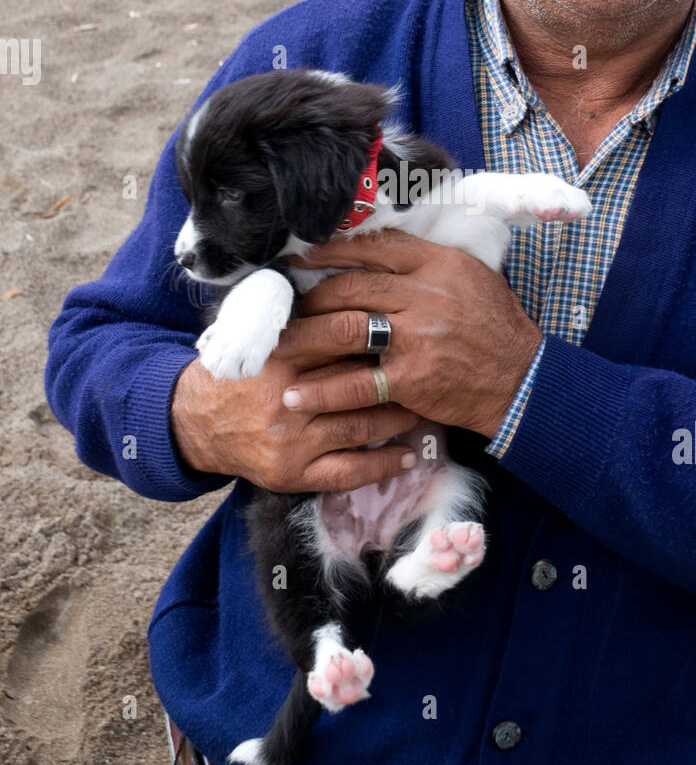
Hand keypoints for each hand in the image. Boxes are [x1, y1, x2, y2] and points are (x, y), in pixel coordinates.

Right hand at [170, 338, 421, 492]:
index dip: (377, 325)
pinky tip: (409, 455)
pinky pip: (348, 472)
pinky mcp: (292, 473)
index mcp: (277, 354)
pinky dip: (383, 464)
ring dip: (400, 417)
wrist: (194, 422)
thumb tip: (359, 291)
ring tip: (426, 405)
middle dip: (397, 372)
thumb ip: (303, 318)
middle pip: (355, 381)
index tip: (408, 320)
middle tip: (432, 363)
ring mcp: (290, 440)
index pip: (337, 332)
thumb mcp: (262, 337)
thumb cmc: (240, 370)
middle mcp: (284, 397)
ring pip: (361, 426)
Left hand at [286, 228, 542, 439]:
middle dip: (315, 294)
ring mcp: (417, 337)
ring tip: (283, 343)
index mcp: (440, 264)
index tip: (308, 254)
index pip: (378, 247)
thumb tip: (384, 248)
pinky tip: (296, 396)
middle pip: (353, 285)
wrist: (520, 380)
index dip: (336, 249)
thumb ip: (429, 263)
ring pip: (346, 327)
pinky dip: (323, 391)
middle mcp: (426, 294)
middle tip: (293, 301)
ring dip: (308, 335)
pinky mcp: (410, 378)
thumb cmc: (496, 327)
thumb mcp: (472, 276)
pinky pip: (355, 383)